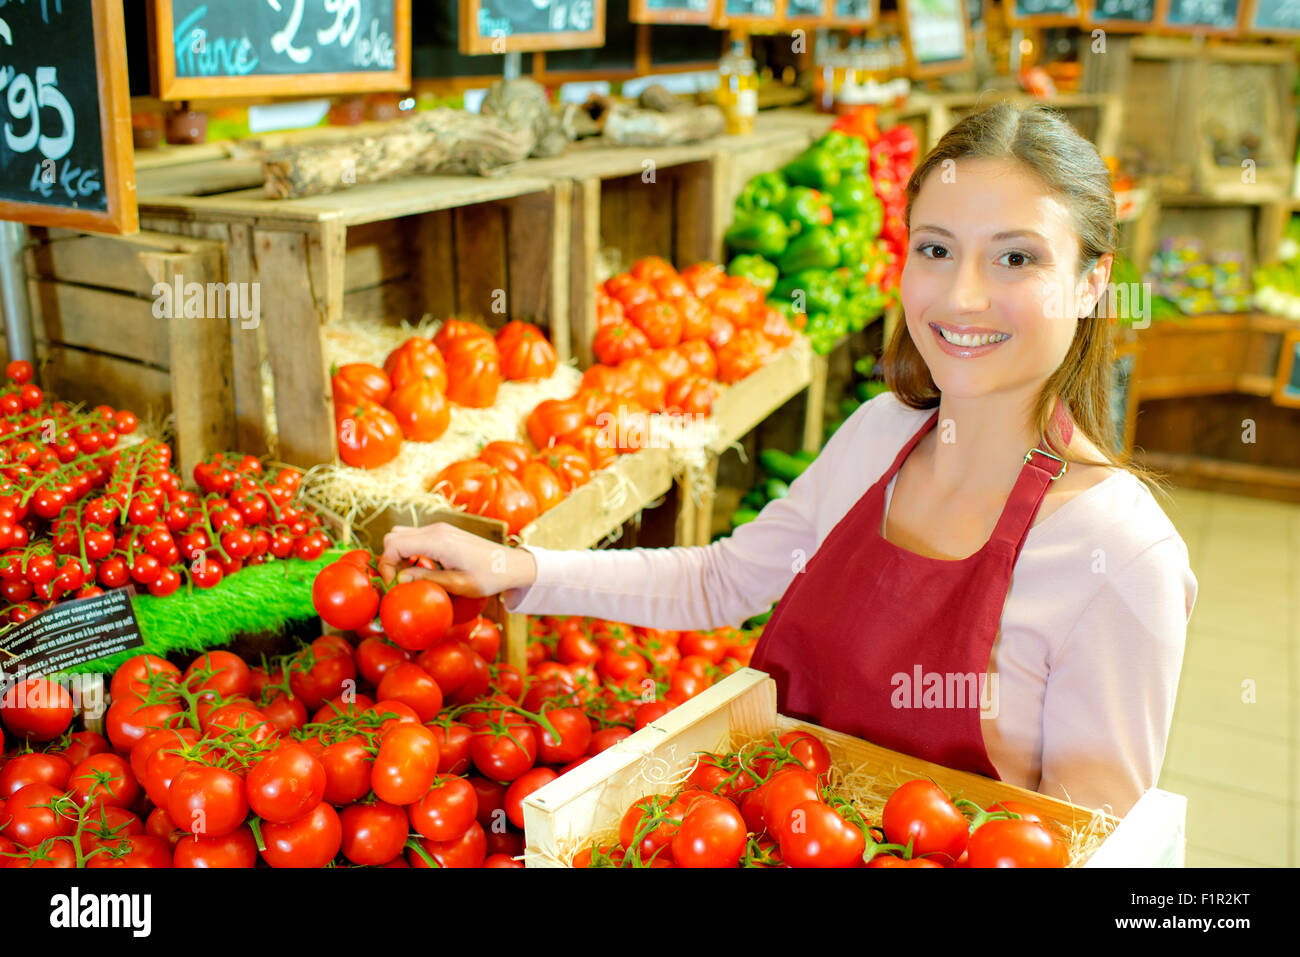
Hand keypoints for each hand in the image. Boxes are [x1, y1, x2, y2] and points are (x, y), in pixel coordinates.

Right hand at [377, 523, 537, 597]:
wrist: (510, 564)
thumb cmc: (489, 576)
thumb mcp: (458, 584)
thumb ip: (427, 580)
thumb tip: (399, 579)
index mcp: (437, 540)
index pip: (394, 544)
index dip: (386, 565)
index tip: (393, 584)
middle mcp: (435, 529)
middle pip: (393, 536)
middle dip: (389, 559)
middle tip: (398, 581)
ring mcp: (439, 528)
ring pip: (402, 534)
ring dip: (398, 554)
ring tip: (408, 576)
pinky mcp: (443, 532)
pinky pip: (415, 537)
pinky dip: (409, 551)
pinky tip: (420, 568)